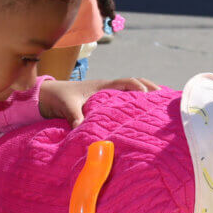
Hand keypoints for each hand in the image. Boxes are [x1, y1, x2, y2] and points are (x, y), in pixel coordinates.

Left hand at [38, 77, 159, 126]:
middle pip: (134, 83)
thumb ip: (76, 118)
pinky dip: (135, 101)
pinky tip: (143, 111)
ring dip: (145, 94)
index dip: (138, 87)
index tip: (148, 95)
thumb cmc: (59, 97)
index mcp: (102, 87)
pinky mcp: (103, 101)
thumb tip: (84, 130)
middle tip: (164, 97)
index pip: (126, 82)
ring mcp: (106, 94)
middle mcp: (107, 88)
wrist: (47, 95)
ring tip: (160, 103)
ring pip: (130, 90)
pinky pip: (123, 98)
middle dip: (149, 88)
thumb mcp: (68, 107)